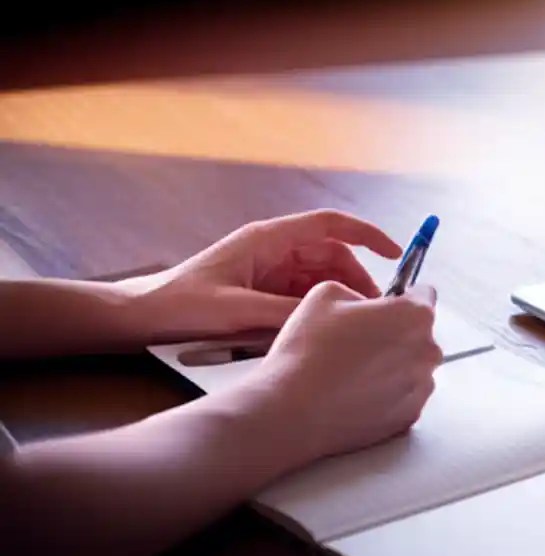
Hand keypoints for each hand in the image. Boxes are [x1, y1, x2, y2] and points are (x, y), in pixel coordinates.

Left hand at [127, 210, 401, 341]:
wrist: (139, 317)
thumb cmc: (178, 304)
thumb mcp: (236, 310)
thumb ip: (286, 312)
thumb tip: (330, 317)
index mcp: (267, 239)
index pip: (330, 225)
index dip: (367, 235)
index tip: (395, 252)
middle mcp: (273, 250)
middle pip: (332, 255)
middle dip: (358, 278)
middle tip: (375, 309)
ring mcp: (269, 271)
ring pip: (322, 278)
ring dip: (341, 296)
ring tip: (355, 323)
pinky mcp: (263, 292)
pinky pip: (304, 296)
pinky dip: (321, 308)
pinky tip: (327, 329)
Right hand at [241, 280, 443, 462]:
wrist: (293, 412)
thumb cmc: (308, 349)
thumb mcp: (326, 294)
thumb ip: (360, 292)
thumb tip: (368, 306)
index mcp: (415, 316)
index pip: (423, 295)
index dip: (400, 297)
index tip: (382, 306)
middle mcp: (428, 352)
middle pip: (418, 334)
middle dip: (395, 333)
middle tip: (357, 341)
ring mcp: (421, 388)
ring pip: (411, 367)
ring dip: (392, 365)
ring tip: (352, 372)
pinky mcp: (409, 418)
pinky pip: (403, 397)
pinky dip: (386, 394)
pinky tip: (355, 394)